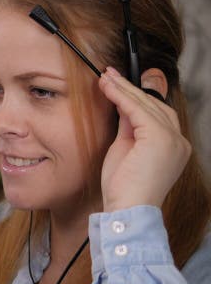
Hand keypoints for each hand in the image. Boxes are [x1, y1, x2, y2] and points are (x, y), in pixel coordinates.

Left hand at [98, 66, 190, 211]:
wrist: (127, 209)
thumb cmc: (123, 187)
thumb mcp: (126, 150)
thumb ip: (129, 127)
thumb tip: (122, 105)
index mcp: (174, 147)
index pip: (157, 114)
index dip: (137, 97)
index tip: (119, 83)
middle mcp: (178, 142)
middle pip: (154, 105)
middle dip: (130, 88)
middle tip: (109, 74)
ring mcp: (172, 140)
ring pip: (146, 104)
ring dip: (123, 88)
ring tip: (105, 77)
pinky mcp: (159, 138)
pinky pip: (137, 110)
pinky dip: (121, 96)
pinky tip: (108, 88)